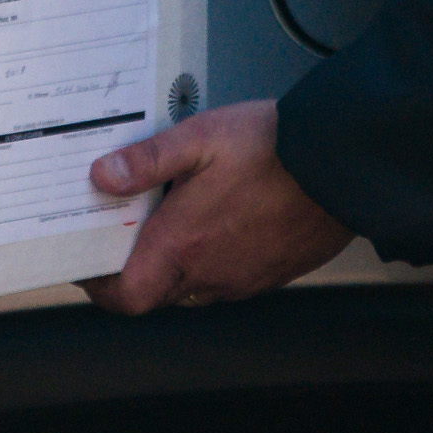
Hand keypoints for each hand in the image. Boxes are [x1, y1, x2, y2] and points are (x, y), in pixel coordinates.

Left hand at [80, 100, 351, 313]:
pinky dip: (215, 257)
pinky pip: (228, 278)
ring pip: (193, 286)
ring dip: (179, 261)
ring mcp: (243, 279)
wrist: (342, 166)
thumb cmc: (274, 150)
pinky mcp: (271, 274)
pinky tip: (225, 217)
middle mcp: (210, 274)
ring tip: (181, 215)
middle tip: (132, 227)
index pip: (125, 296)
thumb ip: (147, 159)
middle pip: (156, 291)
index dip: (100, 285)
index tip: (91, 262)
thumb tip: (102, 176)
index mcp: (183, 245)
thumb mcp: (200, 137)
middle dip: (138, 266)